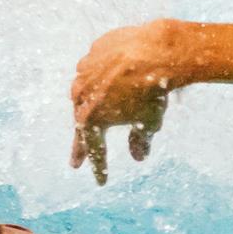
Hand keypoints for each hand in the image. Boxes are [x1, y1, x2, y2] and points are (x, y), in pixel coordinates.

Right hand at [69, 20, 184, 185]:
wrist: (156, 51)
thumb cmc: (153, 92)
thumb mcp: (150, 122)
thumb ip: (140, 140)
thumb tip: (139, 157)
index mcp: (91, 119)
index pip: (95, 150)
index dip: (99, 167)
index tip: (101, 181)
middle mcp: (80, 96)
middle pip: (81, 125)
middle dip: (82, 146)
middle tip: (76, 162)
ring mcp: (84, 72)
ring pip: (83, 92)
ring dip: (86, 107)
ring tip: (87, 120)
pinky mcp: (94, 52)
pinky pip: (95, 68)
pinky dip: (100, 77)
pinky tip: (105, 81)